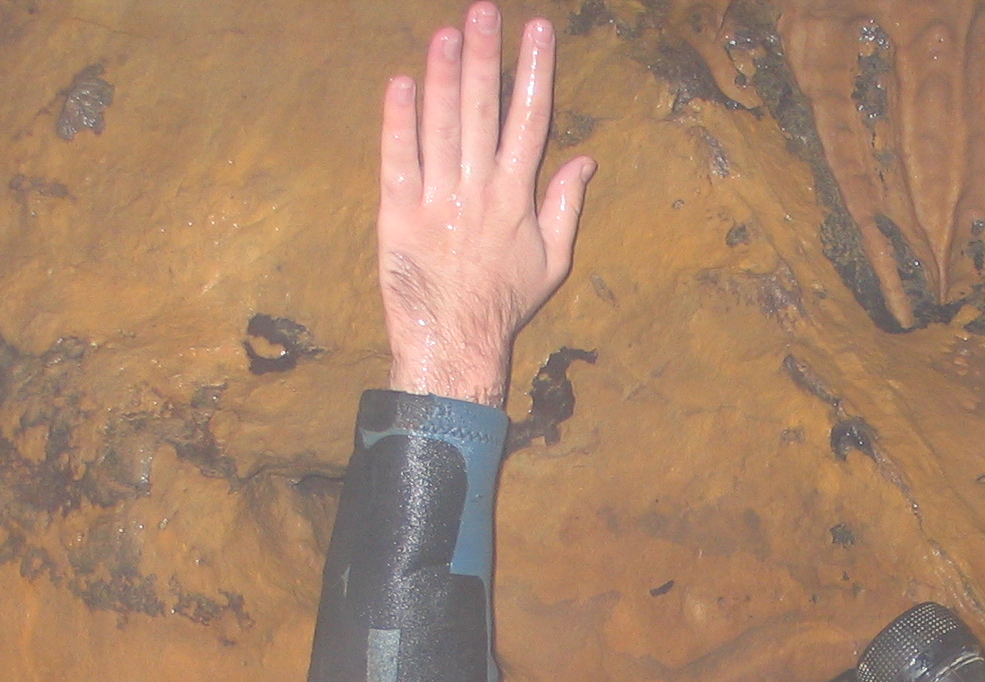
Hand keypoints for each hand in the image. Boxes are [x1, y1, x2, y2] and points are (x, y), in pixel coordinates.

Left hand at [376, 5, 593, 407]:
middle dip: (485, 57)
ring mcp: (437, 201)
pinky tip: (401, 83)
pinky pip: (398, 161)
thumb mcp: (552, 262)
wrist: (455, 344)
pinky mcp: (398, 215)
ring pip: (442, 128)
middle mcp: (479, 191)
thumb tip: (586, 160)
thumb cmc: (504, 304)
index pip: (531, 121)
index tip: (538, 30)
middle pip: (484, 112)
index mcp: (516, 197)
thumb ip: (566, 206)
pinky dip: (399, 123)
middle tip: (484, 11)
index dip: (534, 72)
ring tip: (446, 32)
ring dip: (444, 77)